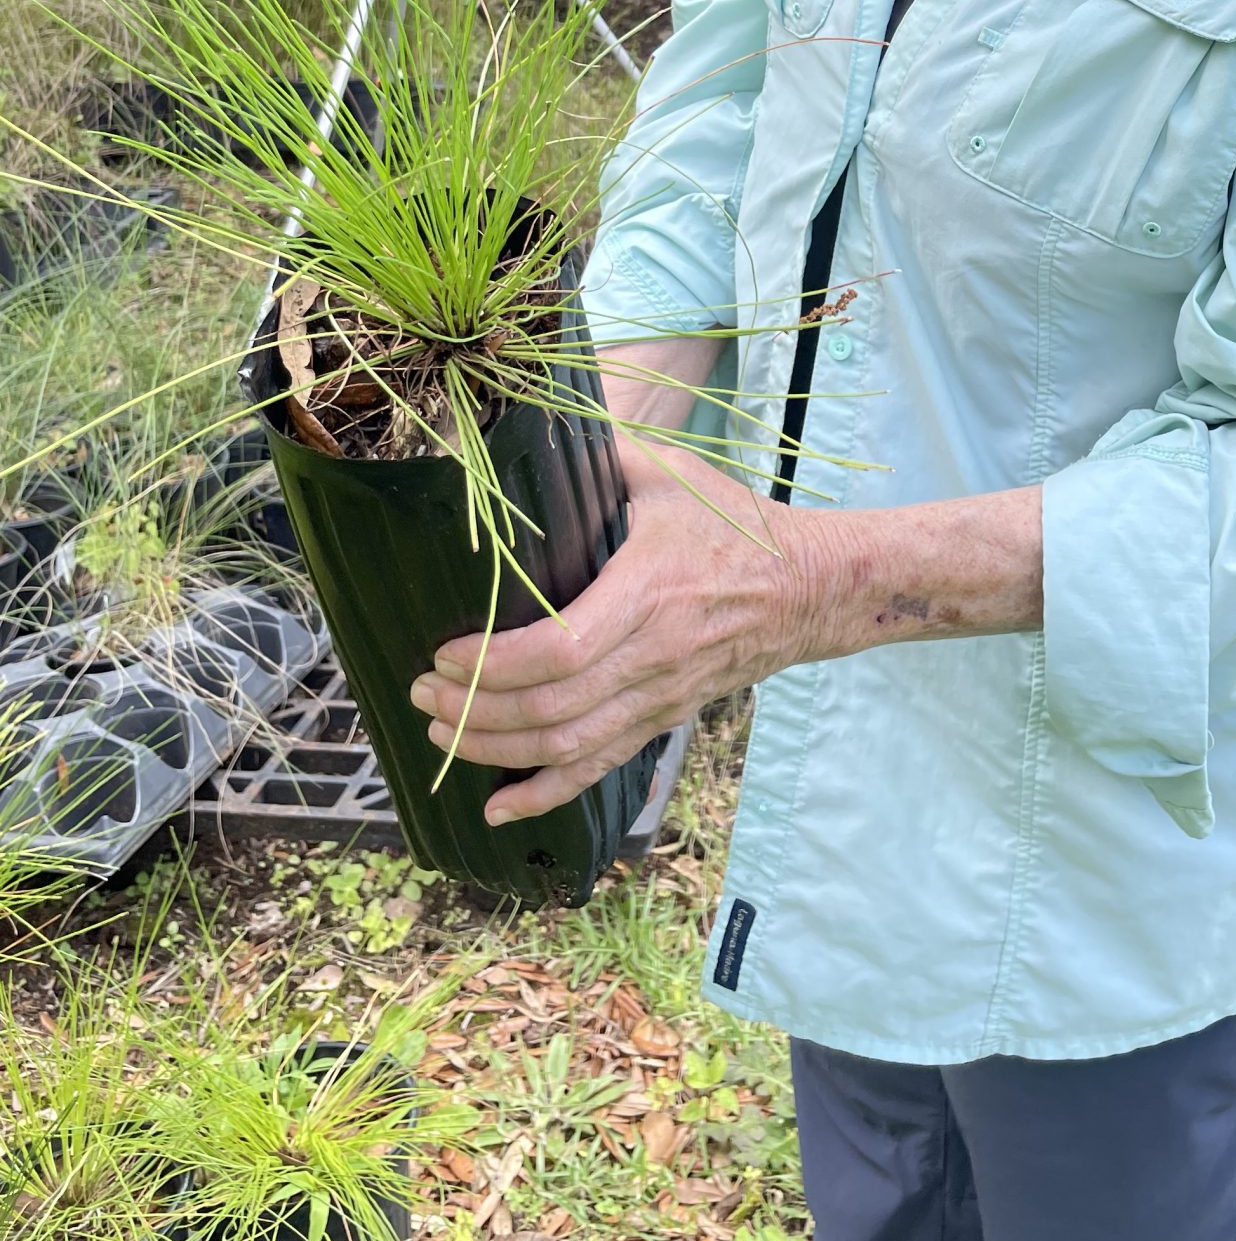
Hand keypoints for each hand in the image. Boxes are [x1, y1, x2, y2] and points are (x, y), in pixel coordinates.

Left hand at [411, 446, 802, 826]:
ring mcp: (660, 697)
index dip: (494, 664)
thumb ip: (606, 454)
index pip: (561, 651)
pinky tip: (496, 808)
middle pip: (552, 709)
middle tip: (421, 694)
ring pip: (569, 747)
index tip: (443, 655)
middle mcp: (654, 657)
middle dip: (474, 710)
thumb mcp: (674, 474)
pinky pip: (599, 767)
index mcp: (649, 594)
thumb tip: (531, 432)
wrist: (809, 588)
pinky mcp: (664, 718)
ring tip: (439, 733)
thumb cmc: (736, 526)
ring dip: (495, 749)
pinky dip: (544, 794)